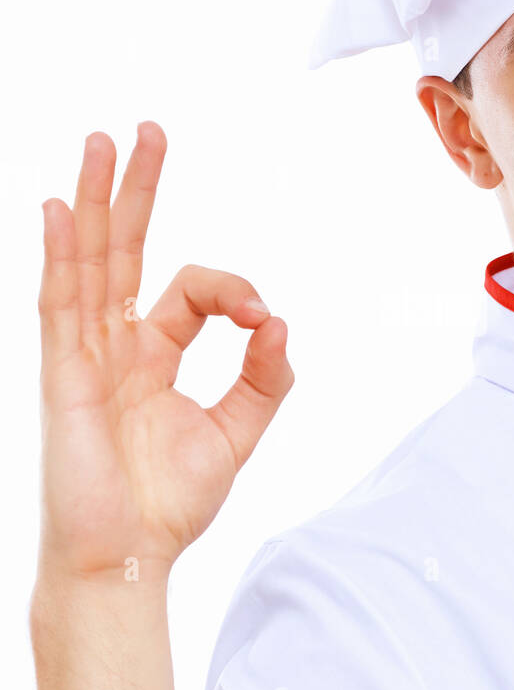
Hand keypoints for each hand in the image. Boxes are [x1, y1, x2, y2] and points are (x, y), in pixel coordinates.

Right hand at [35, 121, 293, 586]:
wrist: (130, 558)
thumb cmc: (170, 504)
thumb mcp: (237, 432)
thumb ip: (264, 377)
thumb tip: (279, 319)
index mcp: (153, 355)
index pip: (190, 289)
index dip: (231, 288)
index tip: (260, 317)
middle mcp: (114, 345)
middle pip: (125, 249)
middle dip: (138, 190)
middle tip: (147, 130)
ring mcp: (84, 356)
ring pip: (89, 261)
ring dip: (97, 200)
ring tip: (102, 141)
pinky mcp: (62, 376)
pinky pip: (58, 304)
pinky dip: (61, 255)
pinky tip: (63, 208)